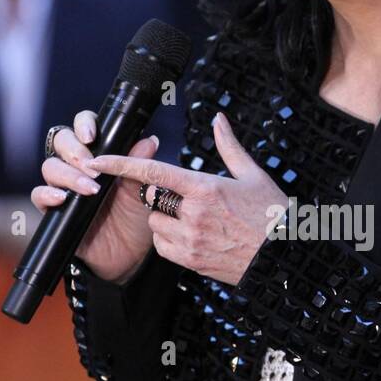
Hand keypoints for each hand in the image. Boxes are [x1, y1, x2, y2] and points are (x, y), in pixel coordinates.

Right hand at [30, 109, 159, 282]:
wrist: (129, 253)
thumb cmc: (135, 215)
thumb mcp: (143, 190)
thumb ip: (141, 165)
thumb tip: (149, 140)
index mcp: (99, 153)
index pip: (84, 127)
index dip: (84, 124)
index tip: (92, 135)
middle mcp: (77, 165)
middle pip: (61, 141)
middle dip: (74, 150)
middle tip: (91, 165)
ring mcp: (63, 186)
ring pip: (50, 166)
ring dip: (68, 174)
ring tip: (90, 189)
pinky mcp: (53, 209)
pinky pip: (38, 194)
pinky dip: (47, 194)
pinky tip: (62, 199)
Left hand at [87, 110, 285, 284]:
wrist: (282, 258)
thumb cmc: (271, 214)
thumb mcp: (253, 175)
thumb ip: (229, 146)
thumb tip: (219, 120)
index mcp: (205, 188)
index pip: (152, 171)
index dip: (120, 164)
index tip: (98, 160)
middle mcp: (193, 214)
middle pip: (152, 197)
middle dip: (161, 194)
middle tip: (187, 197)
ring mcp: (190, 239)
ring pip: (155, 223)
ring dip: (165, 218)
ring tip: (195, 219)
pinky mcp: (190, 260)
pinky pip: (162, 246)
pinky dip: (169, 239)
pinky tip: (192, 235)